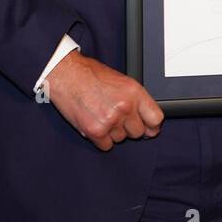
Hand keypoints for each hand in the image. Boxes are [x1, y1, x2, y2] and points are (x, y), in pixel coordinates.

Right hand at [46, 50, 163, 150]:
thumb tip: (146, 118)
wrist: (66, 75)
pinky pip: (106, 146)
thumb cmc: (90, 75)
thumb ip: (135, 99)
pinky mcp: (95, 131)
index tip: (150, 129)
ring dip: (112, 133)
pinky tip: (94, 124)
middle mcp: (125, 107)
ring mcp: (110, 120)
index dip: (152, 126)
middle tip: (116, 118)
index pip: (156, 119)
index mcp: (134, 92)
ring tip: (101, 115)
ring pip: (120, 139)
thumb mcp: (121, 81)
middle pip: (138, 132)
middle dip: (128, 128)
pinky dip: (100, 139)